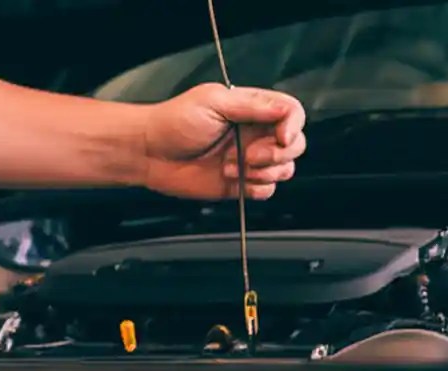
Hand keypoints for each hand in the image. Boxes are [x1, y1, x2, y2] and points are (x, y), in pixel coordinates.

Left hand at [142, 83, 306, 200]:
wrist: (151, 153)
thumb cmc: (175, 122)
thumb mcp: (213, 102)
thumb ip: (253, 106)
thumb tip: (285, 110)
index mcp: (252, 108)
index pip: (291, 113)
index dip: (294, 126)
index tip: (282, 137)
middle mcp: (256, 134)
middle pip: (296, 145)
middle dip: (277, 154)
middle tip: (248, 155)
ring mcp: (250, 160)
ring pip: (284, 170)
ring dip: (262, 172)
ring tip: (229, 166)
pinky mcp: (241, 183)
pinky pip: (267, 190)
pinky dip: (255, 187)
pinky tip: (230, 178)